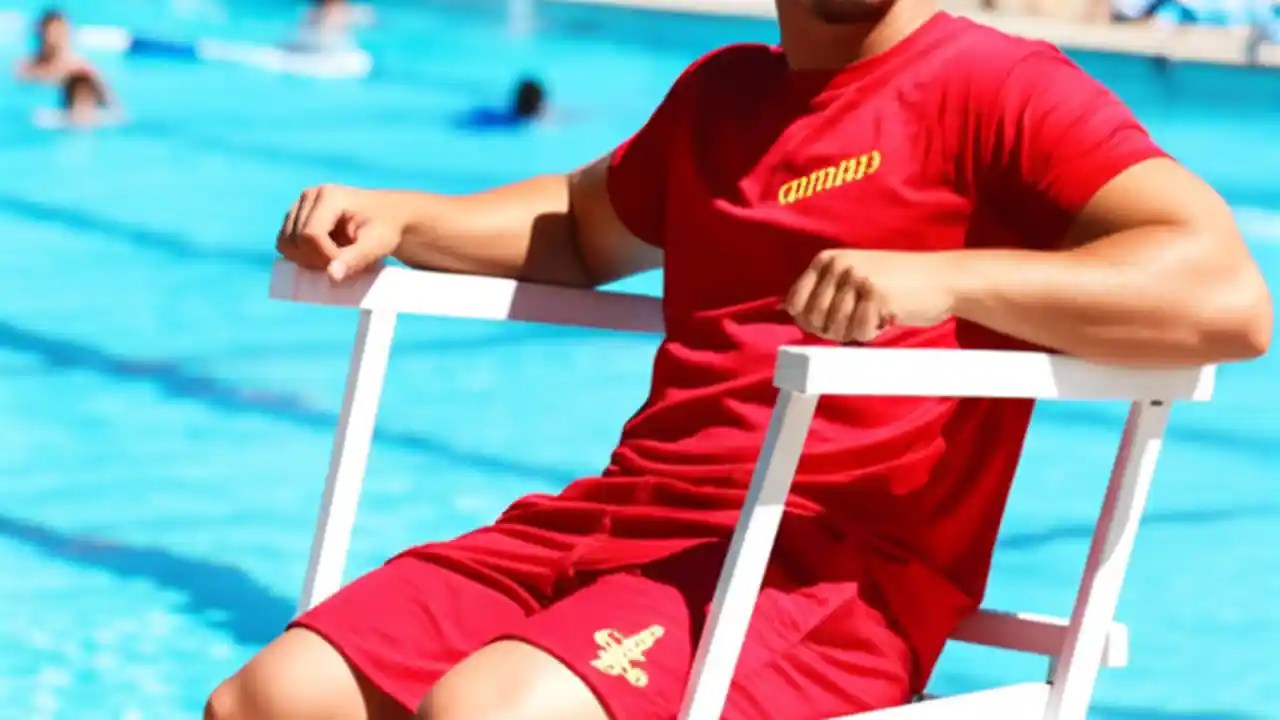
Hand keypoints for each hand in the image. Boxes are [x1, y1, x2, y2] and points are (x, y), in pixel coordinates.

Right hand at [276, 184, 401, 281]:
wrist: (387, 216)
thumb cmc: (385, 228)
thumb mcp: (378, 244)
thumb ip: (356, 258)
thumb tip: (332, 275)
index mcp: (329, 196)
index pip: (310, 235)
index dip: (325, 257)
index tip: (347, 264)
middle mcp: (309, 196)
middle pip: (294, 240)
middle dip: (315, 260)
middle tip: (341, 263)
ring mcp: (299, 206)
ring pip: (285, 242)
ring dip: (306, 259)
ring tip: (333, 259)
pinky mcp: (295, 217)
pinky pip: (285, 243)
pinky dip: (301, 255)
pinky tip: (323, 256)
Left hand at [784, 249, 956, 342]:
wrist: (942, 278)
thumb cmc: (896, 284)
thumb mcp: (852, 277)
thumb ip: (822, 292)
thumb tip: (785, 311)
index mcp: (827, 259)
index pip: (794, 302)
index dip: (808, 321)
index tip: (830, 322)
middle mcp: (838, 265)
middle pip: (814, 319)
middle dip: (832, 330)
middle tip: (858, 322)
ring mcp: (856, 278)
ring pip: (835, 328)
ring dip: (854, 332)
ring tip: (874, 315)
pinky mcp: (875, 295)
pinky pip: (858, 333)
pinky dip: (871, 334)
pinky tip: (886, 317)